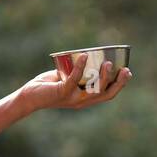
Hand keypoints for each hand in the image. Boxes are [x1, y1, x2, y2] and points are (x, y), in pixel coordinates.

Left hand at [17, 62, 132, 112]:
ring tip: (108, 62)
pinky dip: (81, 67)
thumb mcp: (66, 77)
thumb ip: (77, 71)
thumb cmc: (47, 85)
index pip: (108, 94)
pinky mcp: (62, 92)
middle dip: (118, 83)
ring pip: (94, 90)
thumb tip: (88, 54)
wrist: (29, 96)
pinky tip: (85, 56)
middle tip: (125, 70)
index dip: (120, 85)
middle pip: (106, 94)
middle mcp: (82, 101)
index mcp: (86, 98)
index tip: (128, 72)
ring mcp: (73, 98)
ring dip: (103, 76)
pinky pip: (74, 79)